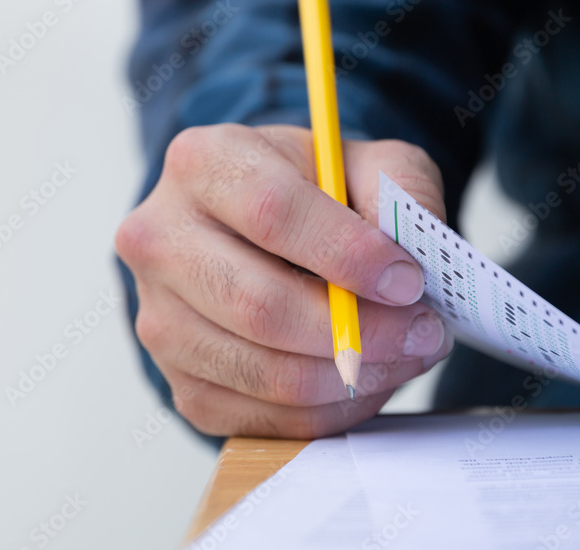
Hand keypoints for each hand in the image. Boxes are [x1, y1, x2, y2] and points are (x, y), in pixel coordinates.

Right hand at [115, 124, 452, 438]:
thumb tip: (415, 251)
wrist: (249, 231)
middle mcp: (158, 238)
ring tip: (402, 355)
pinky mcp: (176, 379)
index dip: (347, 254)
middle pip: (257, 304)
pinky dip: (326, 410)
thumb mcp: (359, 162)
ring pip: (261, 371)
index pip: (269, 212)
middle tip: (422, 332)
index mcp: (201, 163)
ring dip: (349, 377)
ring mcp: (157, 315)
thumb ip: (396, 186)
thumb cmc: (307, 194)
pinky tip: (360, 379)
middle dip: (356, 331)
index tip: (408, 280)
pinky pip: (259, 418)